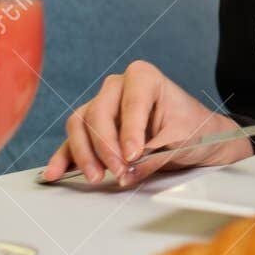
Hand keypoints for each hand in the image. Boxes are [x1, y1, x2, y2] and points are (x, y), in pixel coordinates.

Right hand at [40, 60, 253, 186]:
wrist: (198, 136)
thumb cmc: (194, 129)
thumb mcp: (183, 140)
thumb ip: (155, 154)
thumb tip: (128, 171)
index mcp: (144, 78)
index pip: (131, 102)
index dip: (130, 130)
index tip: (133, 155)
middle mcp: (118, 87)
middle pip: (99, 113)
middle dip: (105, 146)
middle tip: (119, 171)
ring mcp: (102, 106)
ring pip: (80, 125)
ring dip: (84, 153)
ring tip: (96, 177)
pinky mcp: (93, 129)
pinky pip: (72, 141)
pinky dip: (64, 158)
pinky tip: (55, 173)